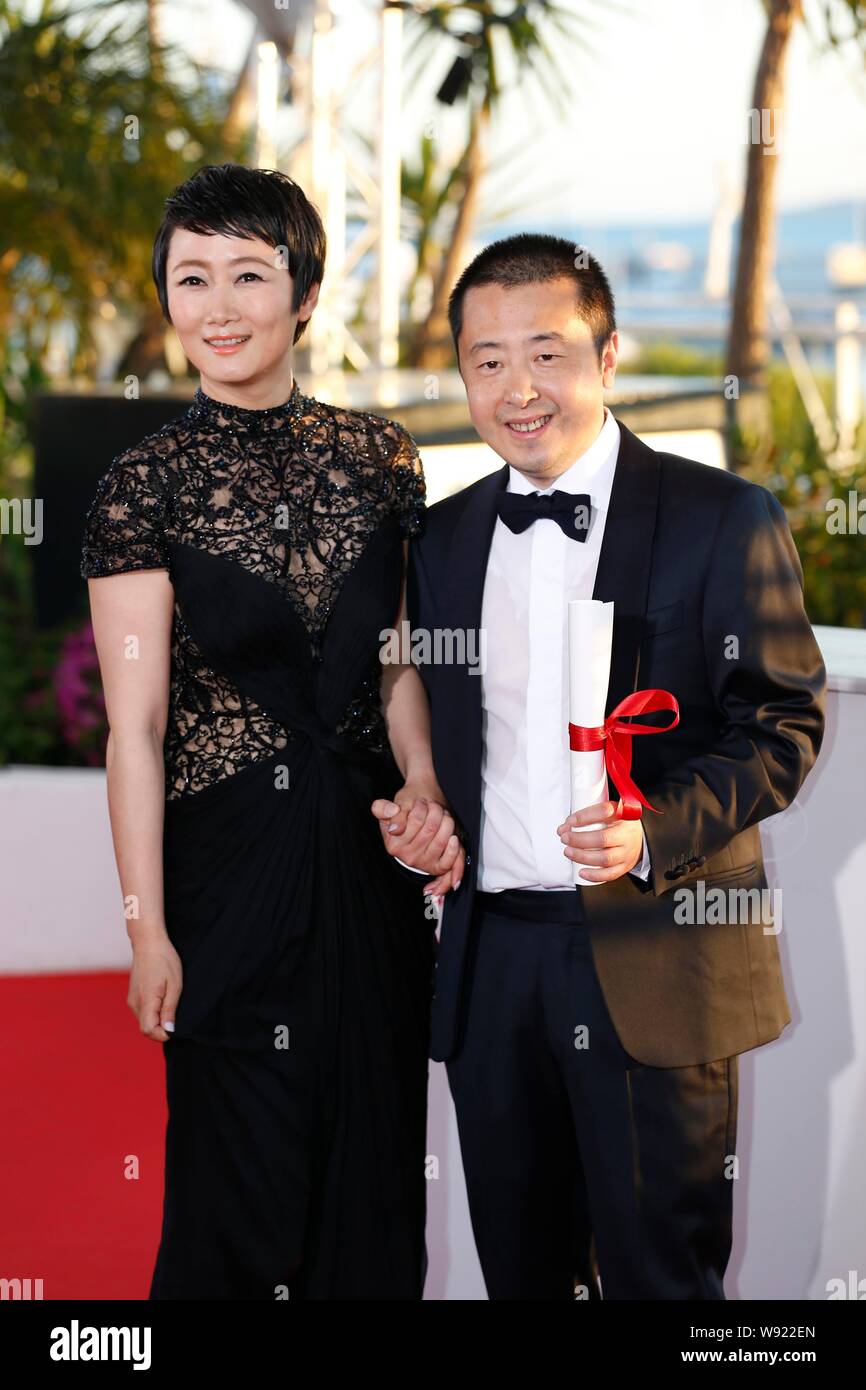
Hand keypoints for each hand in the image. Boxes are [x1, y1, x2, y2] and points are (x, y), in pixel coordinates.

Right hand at [127, 933, 182, 1041]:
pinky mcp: (133, 996)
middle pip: (146, 1028)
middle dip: (161, 1028)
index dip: (163, 1034)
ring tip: (170, 1002)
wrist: (148, 942)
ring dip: (158, 1020)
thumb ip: (170, 1009)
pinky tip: (163, 999)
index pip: (148, 1030)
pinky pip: (142, 1012)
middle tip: (176, 1013)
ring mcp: (132, 1000)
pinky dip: (153, 1012)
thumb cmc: (164, 960)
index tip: (175, 1026)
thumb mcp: (175, 985)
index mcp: (145, 1001)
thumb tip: (169, 1030)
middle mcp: (134, 1003)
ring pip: (144, 1021)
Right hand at [371, 783, 465, 898]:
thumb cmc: (408, 813)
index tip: (420, 802)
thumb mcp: (391, 807)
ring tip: (443, 816)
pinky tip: (453, 838)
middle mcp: (406, 857)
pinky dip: (453, 850)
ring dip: (446, 823)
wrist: (420, 823)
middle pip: (430, 829)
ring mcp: (422, 863)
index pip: (415, 820)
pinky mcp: (436, 867)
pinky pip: (447, 862)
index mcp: (393, 844)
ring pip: (441, 841)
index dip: (422, 806)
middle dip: (436, 812)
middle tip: (433, 807)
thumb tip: (395, 827)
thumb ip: (382, 809)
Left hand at [556, 799, 642, 882]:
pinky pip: (610, 874)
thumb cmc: (617, 823)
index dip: (584, 816)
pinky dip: (594, 875)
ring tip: (568, 851)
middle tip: (564, 838)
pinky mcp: (625, 866)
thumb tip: (563, 828)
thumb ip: (588, 816)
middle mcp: (626, 834)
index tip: (570, 821)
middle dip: (579, 839)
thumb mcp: (609, 812)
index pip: (604, 811)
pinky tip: (581, 872)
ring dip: (582, 856)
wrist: (638, 838)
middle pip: (602, 838)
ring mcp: (627, 852)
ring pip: (605, 858)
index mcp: (623, 815)